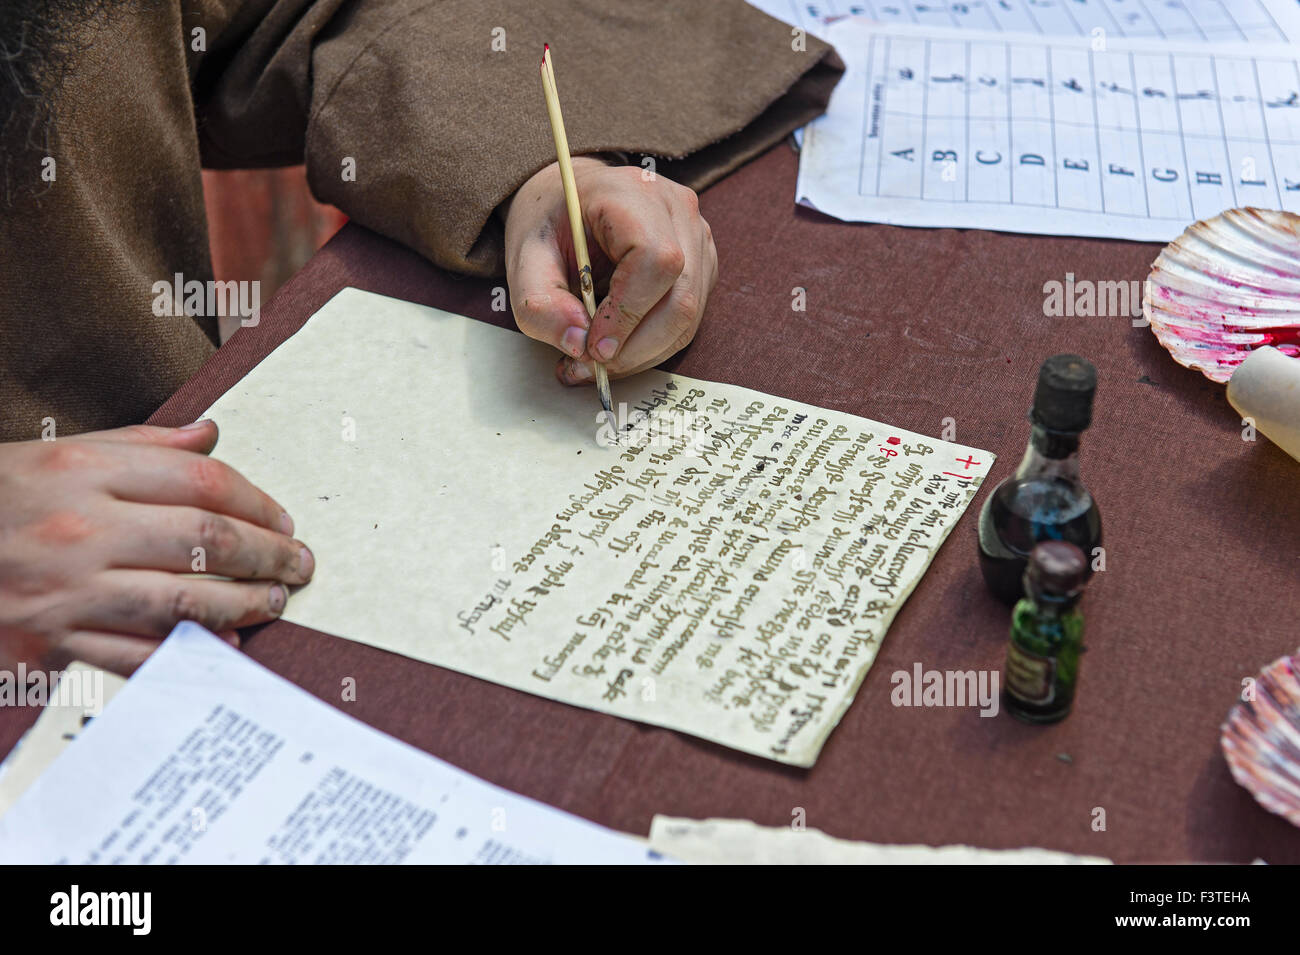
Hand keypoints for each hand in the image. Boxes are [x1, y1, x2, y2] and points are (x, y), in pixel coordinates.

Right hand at [0, 421, 313, 674]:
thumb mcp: (52, 453)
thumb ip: (138, 445)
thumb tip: (209, 433)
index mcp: (81, 470)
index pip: (202, 482)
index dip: (257, 502)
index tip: (283, 519)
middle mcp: (78, 527)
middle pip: (205, 540)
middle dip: (267, 555)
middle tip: (298, 564)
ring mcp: (63, 589)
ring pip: (183, 599)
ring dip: (244, 604)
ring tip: (275, 603)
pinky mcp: (47, 643)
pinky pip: (136, 653)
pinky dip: (187, 652)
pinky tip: (224, 647)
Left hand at [503, 157, 717, 384]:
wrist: (571, 204)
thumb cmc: (551, 225)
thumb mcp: (524, 260)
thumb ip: (541, 304)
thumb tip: (579, 345)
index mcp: (634, 195)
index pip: (655, 260)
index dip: (628, 313)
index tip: (593, 345)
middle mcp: (678, 212)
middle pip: (680, 298)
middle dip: (635, 347)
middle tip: (590, 367)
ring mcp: (697, 239)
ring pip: (688, 318)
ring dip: (642, 353)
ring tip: (596, 362)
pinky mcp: (702, 266)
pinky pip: (687, 320)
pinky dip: (652, 345)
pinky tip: (617, 346)